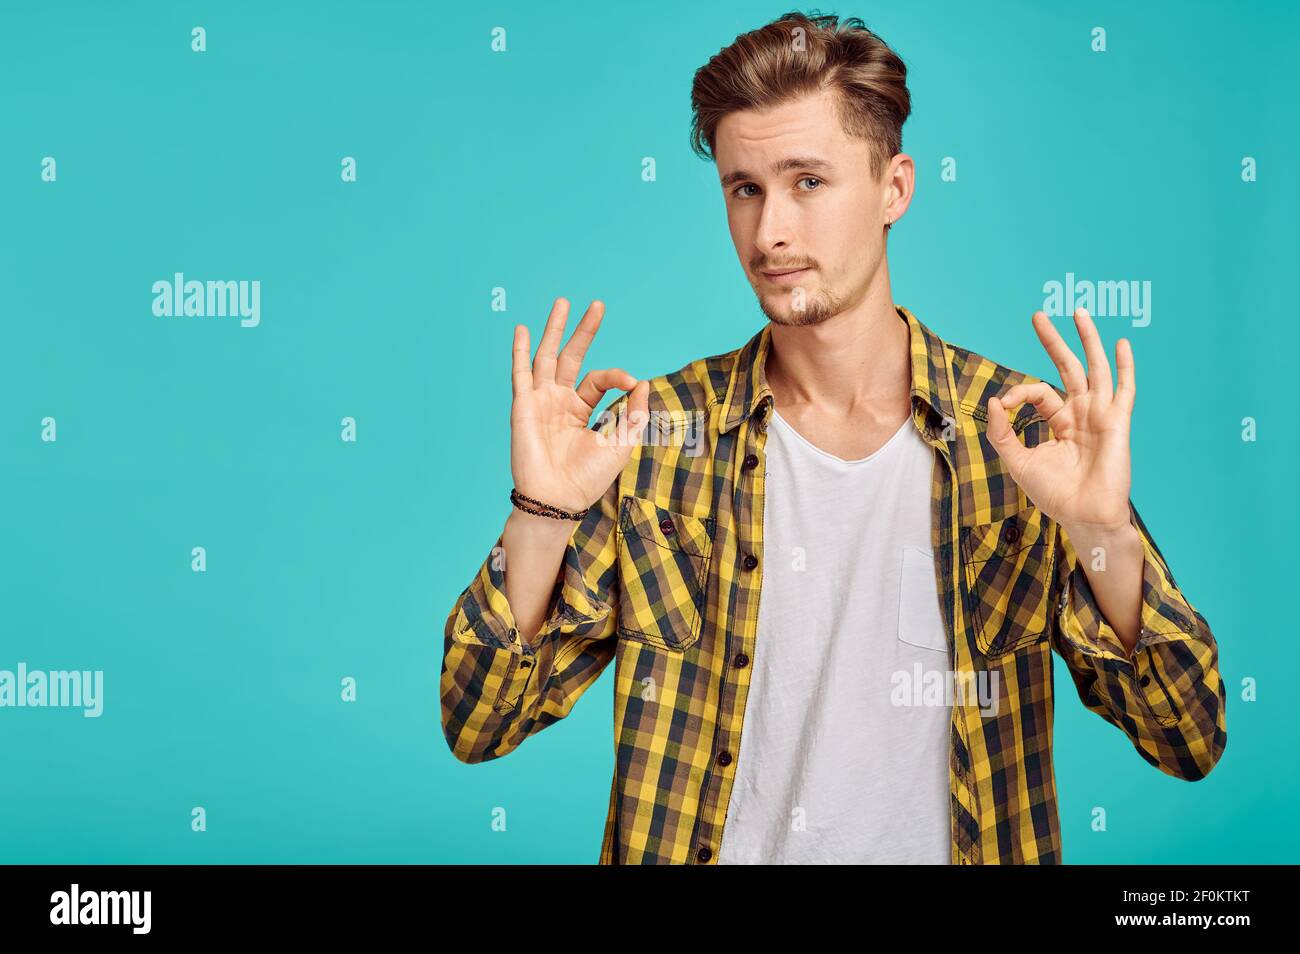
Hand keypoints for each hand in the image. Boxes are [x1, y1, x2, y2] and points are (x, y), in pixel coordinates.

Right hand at [510, 297, 649, 513]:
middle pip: (572, 357)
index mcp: (581, 410)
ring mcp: (540, 401)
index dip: (617, 376)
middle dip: (584, 331)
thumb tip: (644, 383)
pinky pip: (521, 374)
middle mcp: (559, 402)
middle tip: (597, 304)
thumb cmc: (587, 478)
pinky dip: (520, 351)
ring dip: (554, 329)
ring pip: (547, 357)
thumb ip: (633, 412)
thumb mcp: (621, 442)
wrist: (559, 499)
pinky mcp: (524, 406)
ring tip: (562, 302)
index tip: (632, 382)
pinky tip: (522, 329)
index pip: (599, 379)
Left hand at [986, 307, 1133, 534]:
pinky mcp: (1117, 422)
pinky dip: (1124, 366)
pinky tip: (1122, 343)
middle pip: (1067, 368)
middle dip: (1053, 341)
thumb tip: (993, 400)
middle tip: (1038, 315)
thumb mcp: (1018, 461)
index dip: (1018, 392)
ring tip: (1078, 311)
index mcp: (1059, 422)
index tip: (1004, 404)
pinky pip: (1124, 390)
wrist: (1082, 515)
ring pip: (1094, 369)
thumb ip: (1002, 432)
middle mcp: (1081, 414)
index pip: (1037, 392)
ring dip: (1087, 339)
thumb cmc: (1054, 494)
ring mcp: (1100, 415)